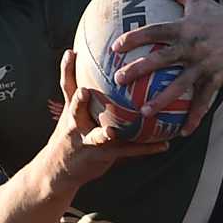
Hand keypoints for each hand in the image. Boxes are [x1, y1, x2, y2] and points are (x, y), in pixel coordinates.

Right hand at [39, 50, 167, 192]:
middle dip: (79, 101)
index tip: (71, 51)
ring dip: (105, 133)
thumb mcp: (74, 116)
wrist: (58, 171)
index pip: (67, 86)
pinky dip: (146, 148)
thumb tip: (115, 70)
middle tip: (84, 91)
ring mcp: (86, 141)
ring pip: (97, 136)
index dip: (67, 69)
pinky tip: (164, 145)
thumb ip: (90, 97)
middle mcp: (76, 124)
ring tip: (112, 131)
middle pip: (75, 110)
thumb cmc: (73, 137)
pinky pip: (126, 151)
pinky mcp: (100, 156)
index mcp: (72, 111)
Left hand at [108, 0, 222, 136]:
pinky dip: (194, 117)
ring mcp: (205, 65)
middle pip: (161, 60)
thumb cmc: (221, 16)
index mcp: (184, 28)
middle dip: (138, 70)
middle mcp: (192, 47)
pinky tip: (183, 132)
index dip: (134, 38)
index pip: (154, 32)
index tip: (115, 48)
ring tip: (143, 112)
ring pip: (180, 86)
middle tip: (118, 80)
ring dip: (161, 100)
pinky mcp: (218, 79)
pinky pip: (204, 101)